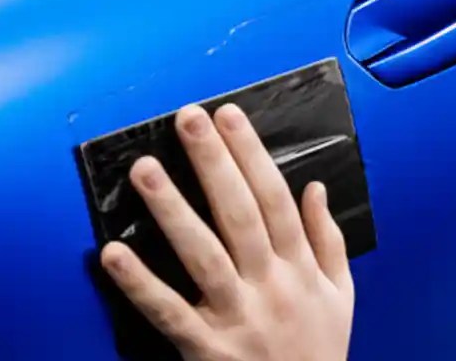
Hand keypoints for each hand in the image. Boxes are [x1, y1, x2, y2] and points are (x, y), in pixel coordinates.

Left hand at [99, 104, 354, 360]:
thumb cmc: (320, 351)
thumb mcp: (341, 294)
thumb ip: (329, 239)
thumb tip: (315, 188)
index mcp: (301, 267)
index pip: (275, 197)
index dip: (251, 154)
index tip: (229, 118)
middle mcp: (271, 284)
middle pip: (241, 213)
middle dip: (214, 162)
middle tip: (189, 120)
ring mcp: (237, 315)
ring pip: (203, 253)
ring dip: (173, 209)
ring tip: (147, 170)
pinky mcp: (206, 348)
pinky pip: (169, 312)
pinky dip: (140, 284)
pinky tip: (114, 254)